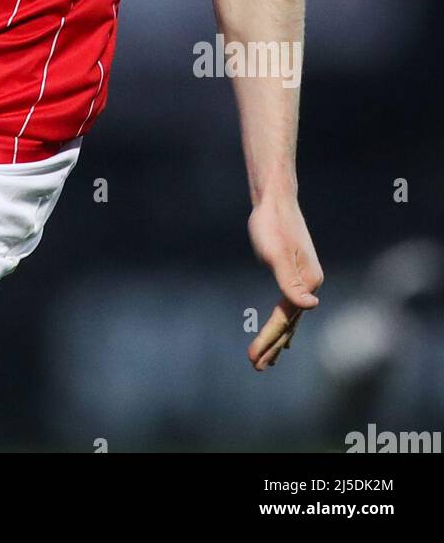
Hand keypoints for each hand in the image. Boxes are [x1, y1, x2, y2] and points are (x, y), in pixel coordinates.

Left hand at [246, 195, 322, 369]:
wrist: (275, 199)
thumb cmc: (271, 224)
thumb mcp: (275, 253)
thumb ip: (290, 281)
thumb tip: (311, 305)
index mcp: (307, 281)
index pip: (286, 319)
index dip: (269, 340)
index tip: (253, 359)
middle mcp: (310, 283)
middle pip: (290, 322)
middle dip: (274, 346)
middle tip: (257, 367)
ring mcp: (304, 278)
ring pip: (291, 316)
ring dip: (280, 339)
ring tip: (269, 361)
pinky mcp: (295, 272)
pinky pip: (290, 306)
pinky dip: (285, 322)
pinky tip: (283, 331)